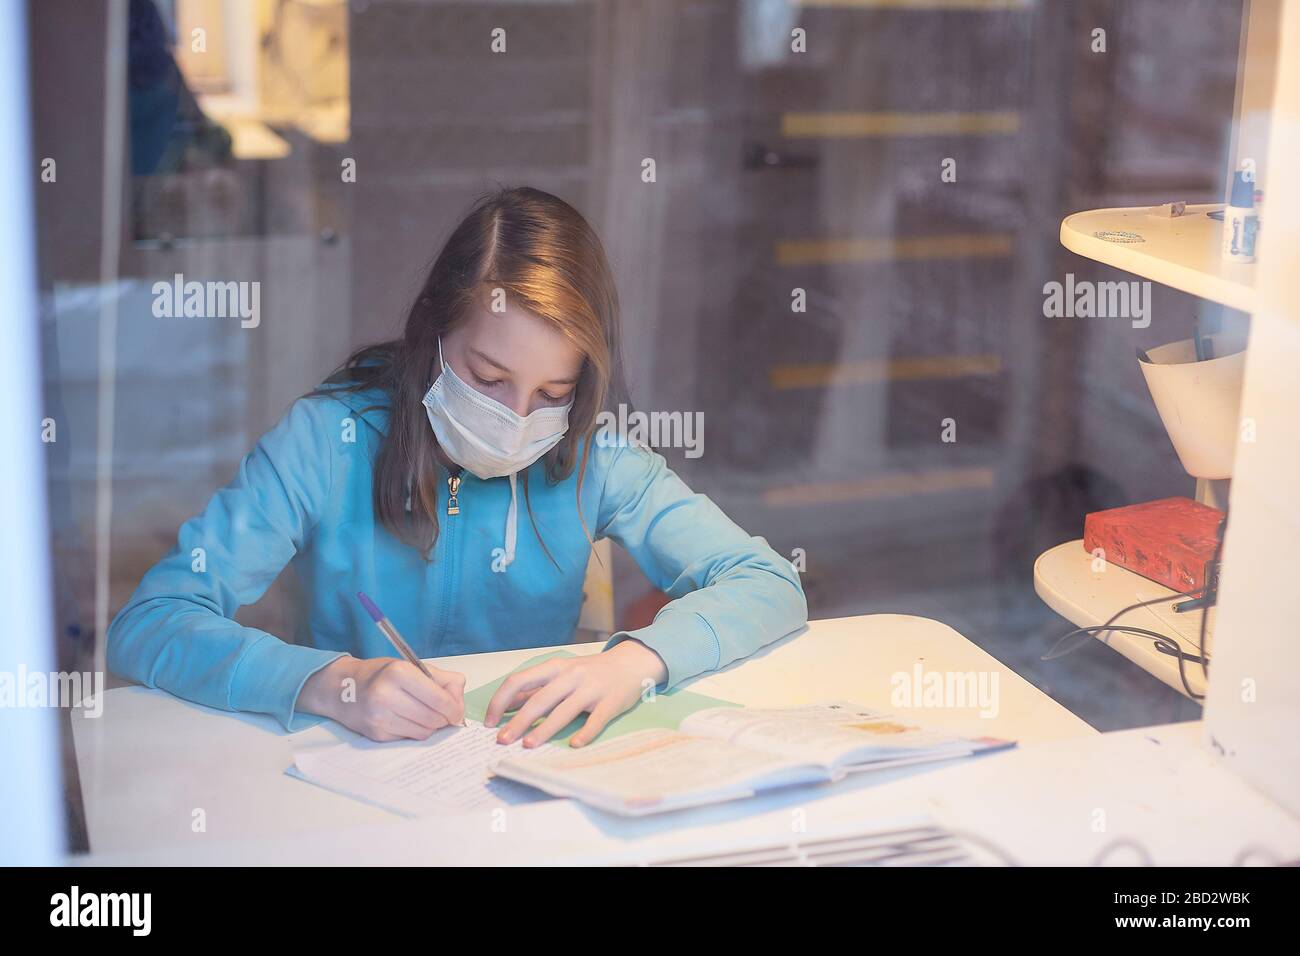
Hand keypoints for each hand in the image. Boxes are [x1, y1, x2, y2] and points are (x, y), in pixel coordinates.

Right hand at [299, 655, 465, 741]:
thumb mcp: (411, 667)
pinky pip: (409, 738)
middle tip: (443, 715)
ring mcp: (380, 717)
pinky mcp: (377, 734)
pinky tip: (408, 720)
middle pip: (434, 718)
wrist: (342, 688)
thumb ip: (442, 680)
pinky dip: (415, 731)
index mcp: (399, 673)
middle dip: (444, 719)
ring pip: (424, 732)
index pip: (439, 699)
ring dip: (431, 727)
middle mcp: (386, 695)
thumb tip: (460, 703)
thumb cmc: (381, 675)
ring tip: (425, 715)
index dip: (454, 709)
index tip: (457, 712)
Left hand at [484, 641, 667, 747]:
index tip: (490, 721)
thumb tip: (506, 704)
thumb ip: (535, 687)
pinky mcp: (610, 702)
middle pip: (539, 699)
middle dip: (518, 721)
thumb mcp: (560, 672)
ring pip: (564, 711)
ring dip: (544, 729)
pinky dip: (585, 733)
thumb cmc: (589, 671)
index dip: (501, 701)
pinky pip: (596, 720)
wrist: (630, 663)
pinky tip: (573, 745)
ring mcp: (592, 689)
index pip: (519, 681)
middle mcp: (571, 676)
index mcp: (555, 667)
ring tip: (528, 745)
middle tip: (502, 740)